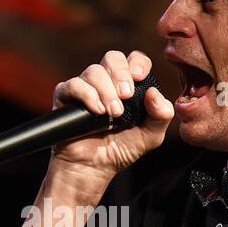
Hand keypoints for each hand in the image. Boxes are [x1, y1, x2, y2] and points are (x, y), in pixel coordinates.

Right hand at [49, 49, 173, 185]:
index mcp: (127, 85)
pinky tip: (96, 111)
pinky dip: (87, 95)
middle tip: (127, 96)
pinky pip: (73, 84)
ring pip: (93, 71)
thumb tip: (154, 92)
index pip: (134, 60)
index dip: (137, 63)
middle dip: (121, 73)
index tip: (140, 78)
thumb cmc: (121, 149)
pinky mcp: (65, 98)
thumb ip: (161, 115)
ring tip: (113, 114)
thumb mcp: (151, 135)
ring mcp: (85, 88)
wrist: (94, 168)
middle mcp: (106, 82)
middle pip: (112, 57)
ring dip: (106, 91)